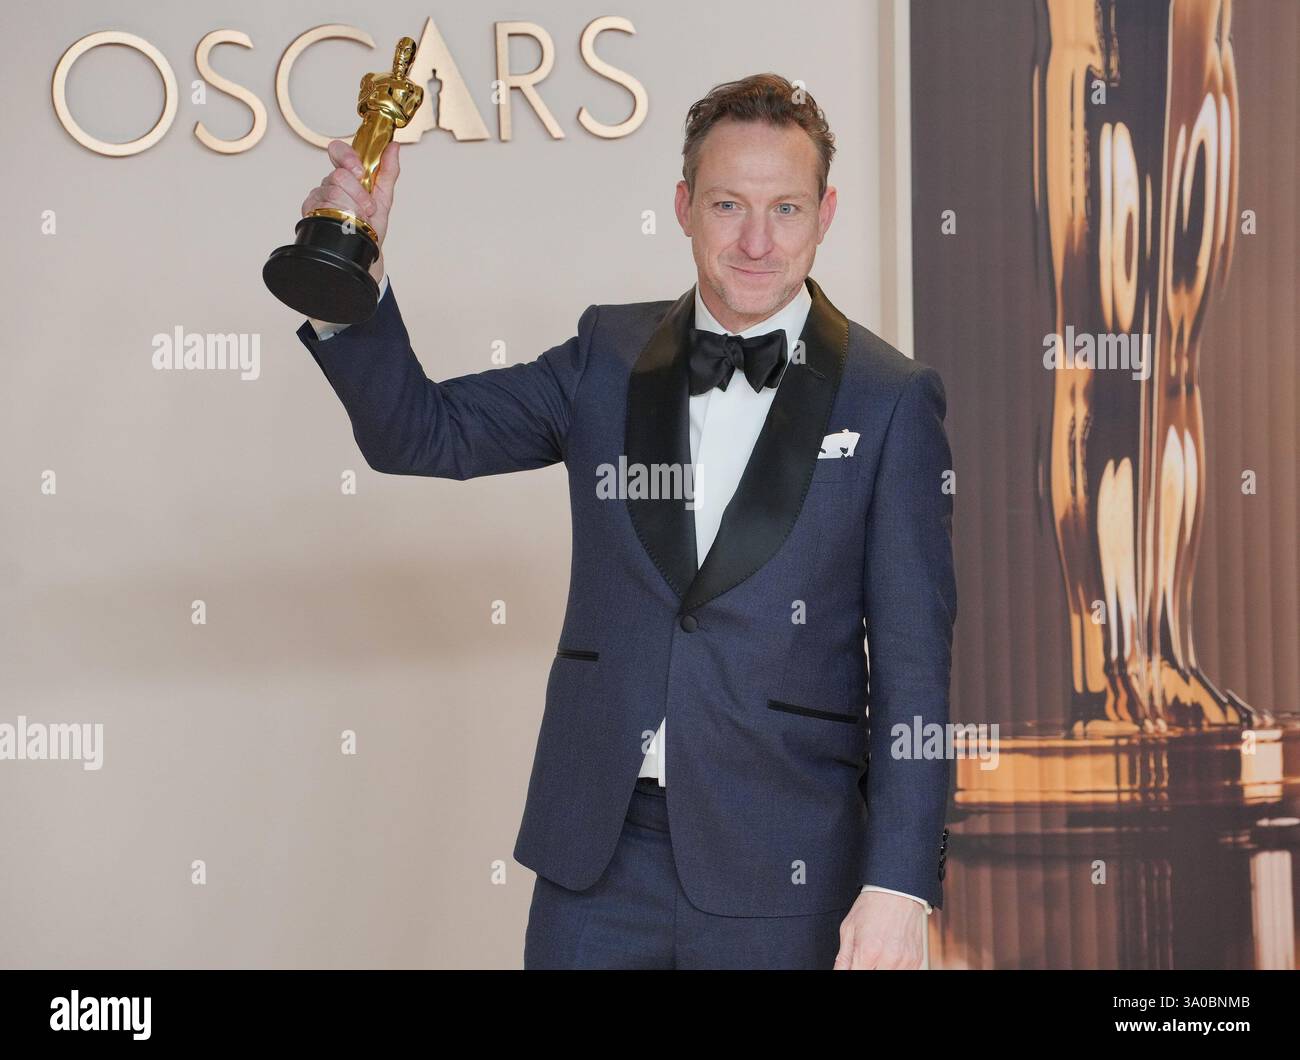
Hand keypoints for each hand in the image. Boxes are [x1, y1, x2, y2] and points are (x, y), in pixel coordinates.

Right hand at [301, 139, 401, 282]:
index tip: (361, 171)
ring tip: (358, 218)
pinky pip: (324, 205)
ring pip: (333, 191)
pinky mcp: (311, 209)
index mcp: (347, 173)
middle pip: (339, 174)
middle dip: (358, 193)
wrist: (365, 249)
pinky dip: (341, 216)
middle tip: (367, 206)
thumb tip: (393, 147)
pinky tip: (345, 222)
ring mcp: (319, 195)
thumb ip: (388, 171)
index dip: (348, 157)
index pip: (338, 151)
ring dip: (352, 207)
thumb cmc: (372, 223)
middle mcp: (331, 181)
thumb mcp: (384, 197)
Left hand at [834, 890, 925, 968]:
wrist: (897, 892)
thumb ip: (843, 958)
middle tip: (864, 958)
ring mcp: (905, 961)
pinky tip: (889, 954)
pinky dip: (894, 967)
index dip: (852, 970)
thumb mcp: (848, 929)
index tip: (854, 964)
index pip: (856, 976)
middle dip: (866, 968)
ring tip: (877, 954)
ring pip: (890, 976)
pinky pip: (904, 972)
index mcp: (868, 951)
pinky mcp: (916, 960)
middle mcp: (889, 959)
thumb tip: (839, 972)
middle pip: (874, 977)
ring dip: (880, 968)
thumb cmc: (872, 906)